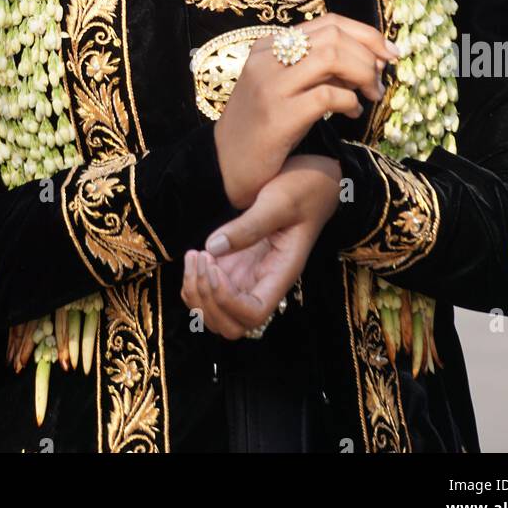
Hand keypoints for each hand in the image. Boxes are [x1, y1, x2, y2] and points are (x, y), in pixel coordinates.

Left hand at [180, 155, 341, 338]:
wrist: (313, 181)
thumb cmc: (303, 188)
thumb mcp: (279, 201)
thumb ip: (249, 225)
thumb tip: (213, 248)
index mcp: (281, 273)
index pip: (254, 314)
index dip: (227, 300)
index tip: (214, 265)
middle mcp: (263, 283)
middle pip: (232, 326)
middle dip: (208, 301)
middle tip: (201, 260)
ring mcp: (248, 278)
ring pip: (216, 316)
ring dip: (197, 295)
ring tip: (194, 256)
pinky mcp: (236, 266)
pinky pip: (209, 295)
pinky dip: (194, 284)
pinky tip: (196, 255)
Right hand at [213, 13, 395, 208]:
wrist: (223, 166)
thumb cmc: (259, 127)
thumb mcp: (283, 87)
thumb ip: (315, 68)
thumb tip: (366, 60)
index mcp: (269, 45)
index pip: (328, 22)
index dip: (366, 34)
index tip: (389, 52)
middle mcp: (267, 57)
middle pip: (334, 36)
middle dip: (368, 55)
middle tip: (379, 80)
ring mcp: (271, 85)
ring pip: (332, 57)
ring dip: (362, 75)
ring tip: (370, 95)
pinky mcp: (278, 115)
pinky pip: (328, 96)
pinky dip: (350, 103)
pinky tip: (353, 114)